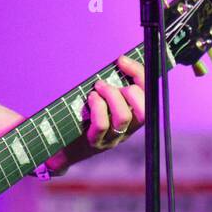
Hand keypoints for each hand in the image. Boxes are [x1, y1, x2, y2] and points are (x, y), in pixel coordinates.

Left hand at [48, 54, 145, 174]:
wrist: (62, 150)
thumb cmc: (82, 119)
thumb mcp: (101, 102)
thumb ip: (110, 86)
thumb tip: (119, 60)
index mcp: (132, 117)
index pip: (149, 96)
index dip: (140, 75)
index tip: (122, 60)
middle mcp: (127, 129)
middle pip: (144, 112)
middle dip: (132, 91)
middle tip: (109, 83)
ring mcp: (112, 138)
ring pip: (123, 118)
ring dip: (112, 96)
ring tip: (98, 87)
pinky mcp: (95, 143)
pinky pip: (102, 125)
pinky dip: (98, 108)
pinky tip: (90, 98)